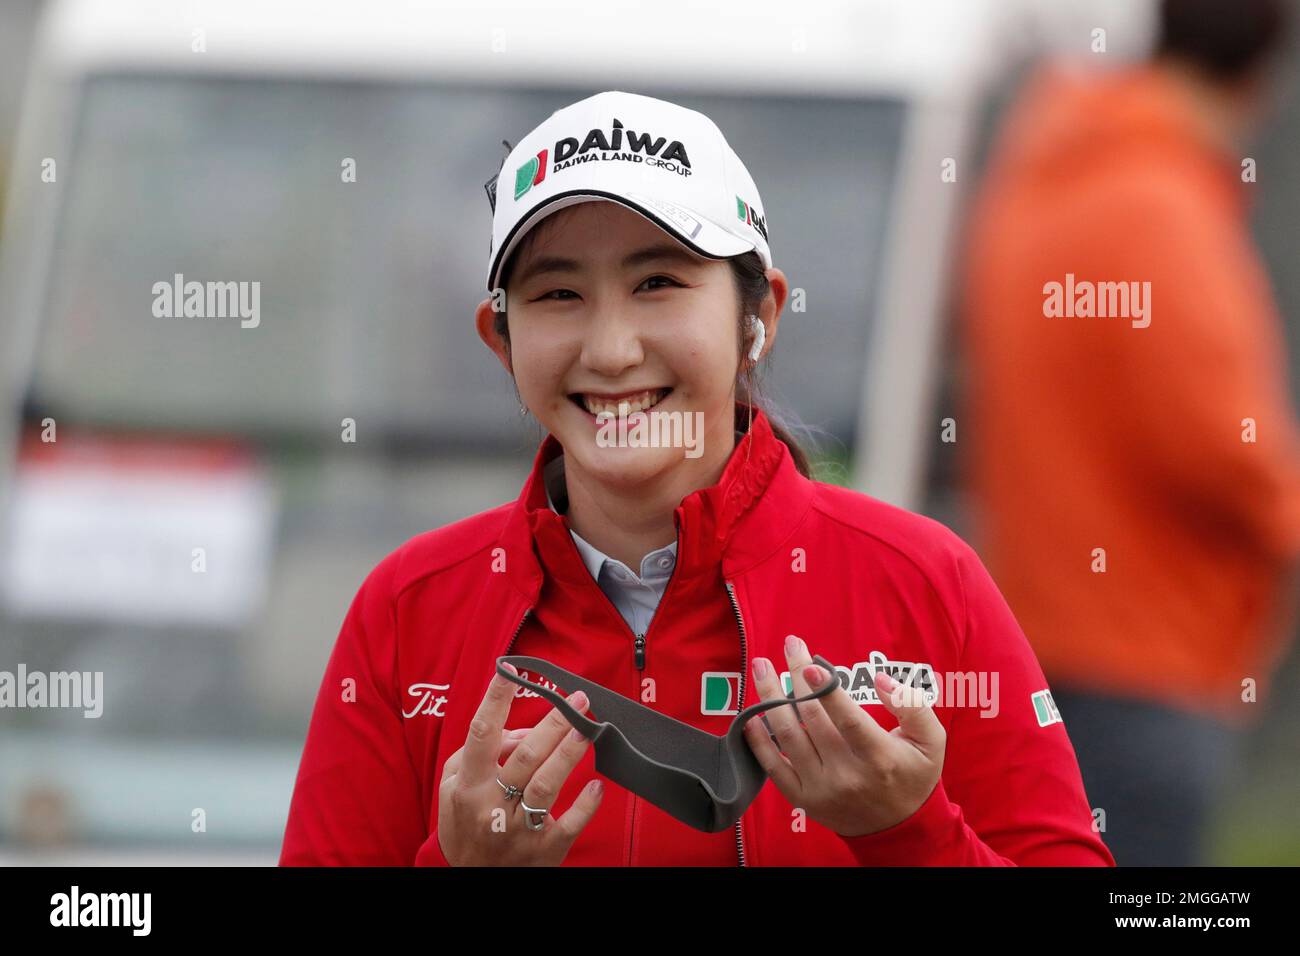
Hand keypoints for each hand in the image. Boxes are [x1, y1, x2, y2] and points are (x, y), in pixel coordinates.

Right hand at [437, 663, 603, 864]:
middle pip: (525, 758)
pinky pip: (569, 824)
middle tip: (577, 699)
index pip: (481, 734)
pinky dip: (585, 805)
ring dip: (569, 754)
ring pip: (547, 786)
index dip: (496, 700)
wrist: (469, 879)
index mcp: (467, 785)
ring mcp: (519, 829)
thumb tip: (520, 730)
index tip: (511, 671)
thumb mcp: (453, 786)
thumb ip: (478, 753)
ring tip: (589, 728)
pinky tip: (597, 786)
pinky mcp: (543, 850)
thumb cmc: (465, 821)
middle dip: (554, 724)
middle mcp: (491, 806)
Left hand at [743, 635, 944, 836]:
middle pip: (812, 719)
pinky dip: (759, 743)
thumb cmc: (914, 776)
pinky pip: (773, 769)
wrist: (898, 829)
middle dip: (796, 677)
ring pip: (789, 737)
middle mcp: (847, 775)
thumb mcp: (931, 741)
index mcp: (879, 757)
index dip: (827, 691)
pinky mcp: (804, 799)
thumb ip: (912, 705)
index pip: (848, 720)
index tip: (810, 665)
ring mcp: (821, 789)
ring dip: (770, 699)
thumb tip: (881, 680)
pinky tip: (750, 717)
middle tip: (790, 645)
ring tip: (762, 668)